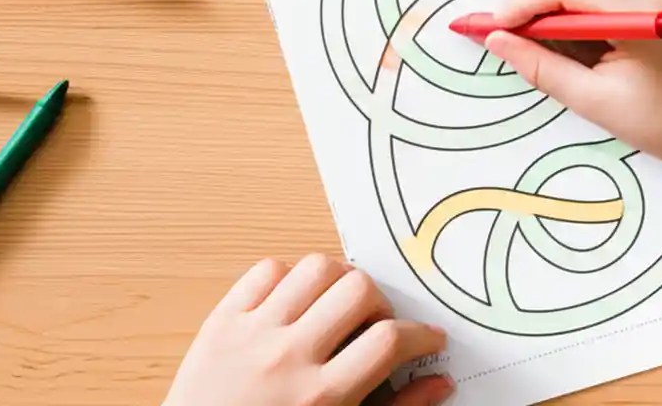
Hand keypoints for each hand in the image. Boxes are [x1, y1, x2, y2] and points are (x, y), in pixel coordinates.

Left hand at [163, 255, 451, 405]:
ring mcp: (251, 334)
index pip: (389, 341)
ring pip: (316, 268)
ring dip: (338, 281)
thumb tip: (440, 383)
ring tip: (339, 305)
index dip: (420, 335)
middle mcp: (287, 359)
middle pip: (358, 291)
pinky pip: (266, 270)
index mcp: (320, 398)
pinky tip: (297, 301)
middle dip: (380, 303)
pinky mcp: (221, 321)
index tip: (427, 339)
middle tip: (377, 323)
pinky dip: (289, 277)